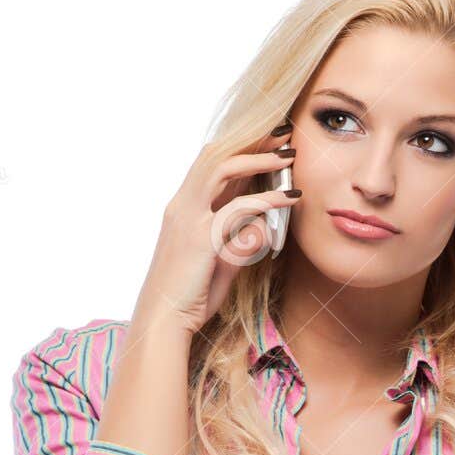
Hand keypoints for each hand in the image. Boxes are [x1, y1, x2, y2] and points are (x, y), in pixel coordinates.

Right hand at [131, 125, 301, 336]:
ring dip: (259, 158)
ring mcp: (189, 219)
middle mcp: (182, 206)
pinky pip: (237, 209)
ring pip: (222, 168)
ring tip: (289, 156)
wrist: (163, 321)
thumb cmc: (189, 297)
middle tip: (284, 133)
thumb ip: (240, 245)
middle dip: (252, 139)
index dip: (243, 148)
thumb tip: (263, 229)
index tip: (271, 141)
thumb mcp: (220, 266)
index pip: (212, 165)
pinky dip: (267, 200)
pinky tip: (290, 198)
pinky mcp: (200, 238)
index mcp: (184, 209)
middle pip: (216, 154)